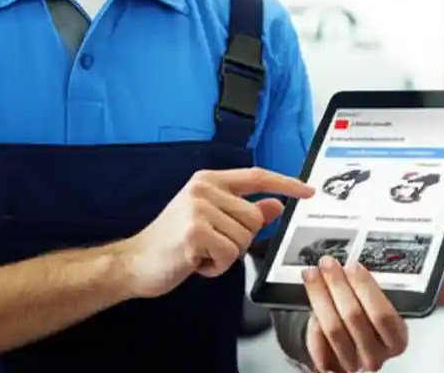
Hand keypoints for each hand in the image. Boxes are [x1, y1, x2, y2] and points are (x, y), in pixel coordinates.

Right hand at [116, 168, 314, 298]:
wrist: (135, 262)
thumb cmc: (172, 243)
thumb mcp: (211, 222)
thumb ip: (244, 211)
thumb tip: (276, 206)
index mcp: (208, 181)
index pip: (256, 176)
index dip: (286, 183)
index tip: (309, 191)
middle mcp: (203, 189)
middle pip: (253, 218)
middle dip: (240, 240)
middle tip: (212, 246)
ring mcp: (198, 208)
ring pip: (244, 239)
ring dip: (227, 256)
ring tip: (201, 254)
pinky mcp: (195, 231)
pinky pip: (229, 255)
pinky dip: (217, 267)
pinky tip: (196, 263)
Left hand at [302, 256, 408, 371]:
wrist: (347, 348)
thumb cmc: (365, 322)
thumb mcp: (376, 307)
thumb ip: (366, 291)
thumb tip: (348, 267)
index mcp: (396, 340)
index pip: (382, 314)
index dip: (366, 288)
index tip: (352, 266)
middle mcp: (376, 355)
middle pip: (354, 317)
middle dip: (338, 285)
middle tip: (327, 264)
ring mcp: (353, 363)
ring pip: (333, 328)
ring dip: (320, 296)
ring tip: (312, 275)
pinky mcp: (331, 367)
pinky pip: (318, 343)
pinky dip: (313, 323)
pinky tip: (311, 308)